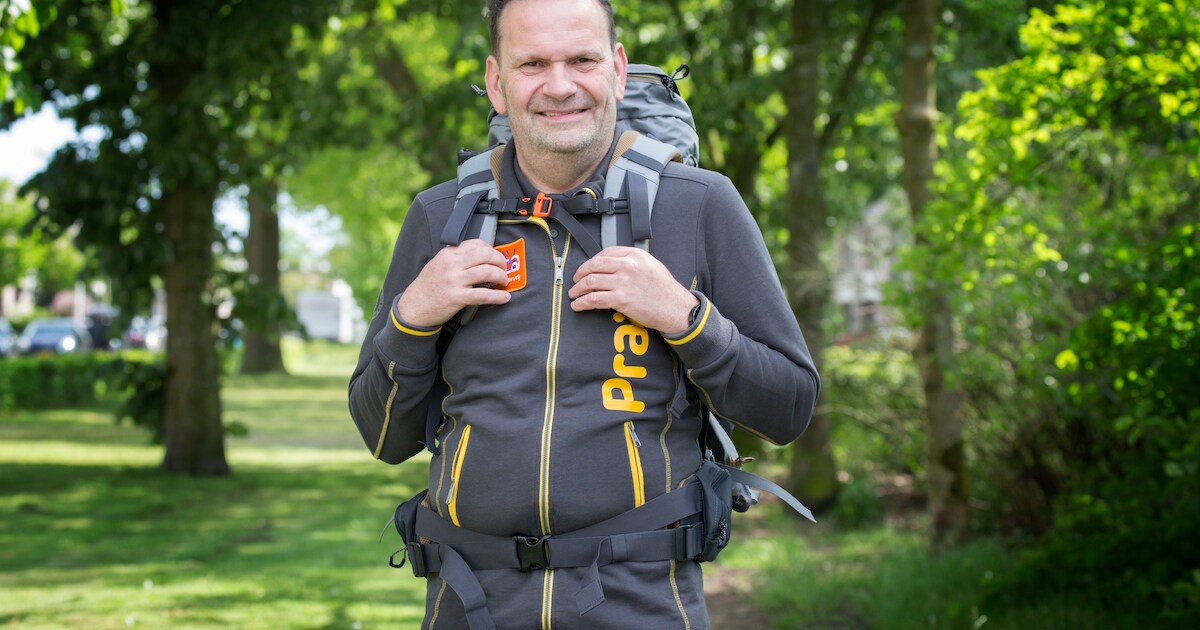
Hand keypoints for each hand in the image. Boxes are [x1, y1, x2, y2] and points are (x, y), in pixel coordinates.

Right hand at [396, 239, 511, 326]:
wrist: (414, 307)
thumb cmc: (428, 286)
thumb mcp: (438, 264)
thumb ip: (456, 257)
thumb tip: (481, 256)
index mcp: (448, 254)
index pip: (476, 244)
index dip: (491, 250)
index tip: (496, 257)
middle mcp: (451, 264)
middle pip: (485, 254)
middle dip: (500, 261)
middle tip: (504, 269)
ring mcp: (454, 281)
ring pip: (487, 272)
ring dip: (501, 277)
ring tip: (504, 282)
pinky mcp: (457, 297)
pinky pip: (483, 295)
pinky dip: (498, 296)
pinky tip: (504, 298)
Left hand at [568, 246, 698, 333]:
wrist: (676, 308)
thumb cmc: (665, 290)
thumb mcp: (651, 265)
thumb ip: (632, 262)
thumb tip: (612, 264)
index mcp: (635, 255)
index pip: (606, 253)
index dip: (591, 261)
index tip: (587, 268)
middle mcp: (628, 266)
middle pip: (594, 265)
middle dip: (580, 273)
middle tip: (576, 280)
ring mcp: (623, 282)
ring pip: (591, 281)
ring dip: (578, 288)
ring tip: (574, 294)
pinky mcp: (621, 299)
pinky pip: (594, 299)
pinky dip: (582, 302)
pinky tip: (578, 305)